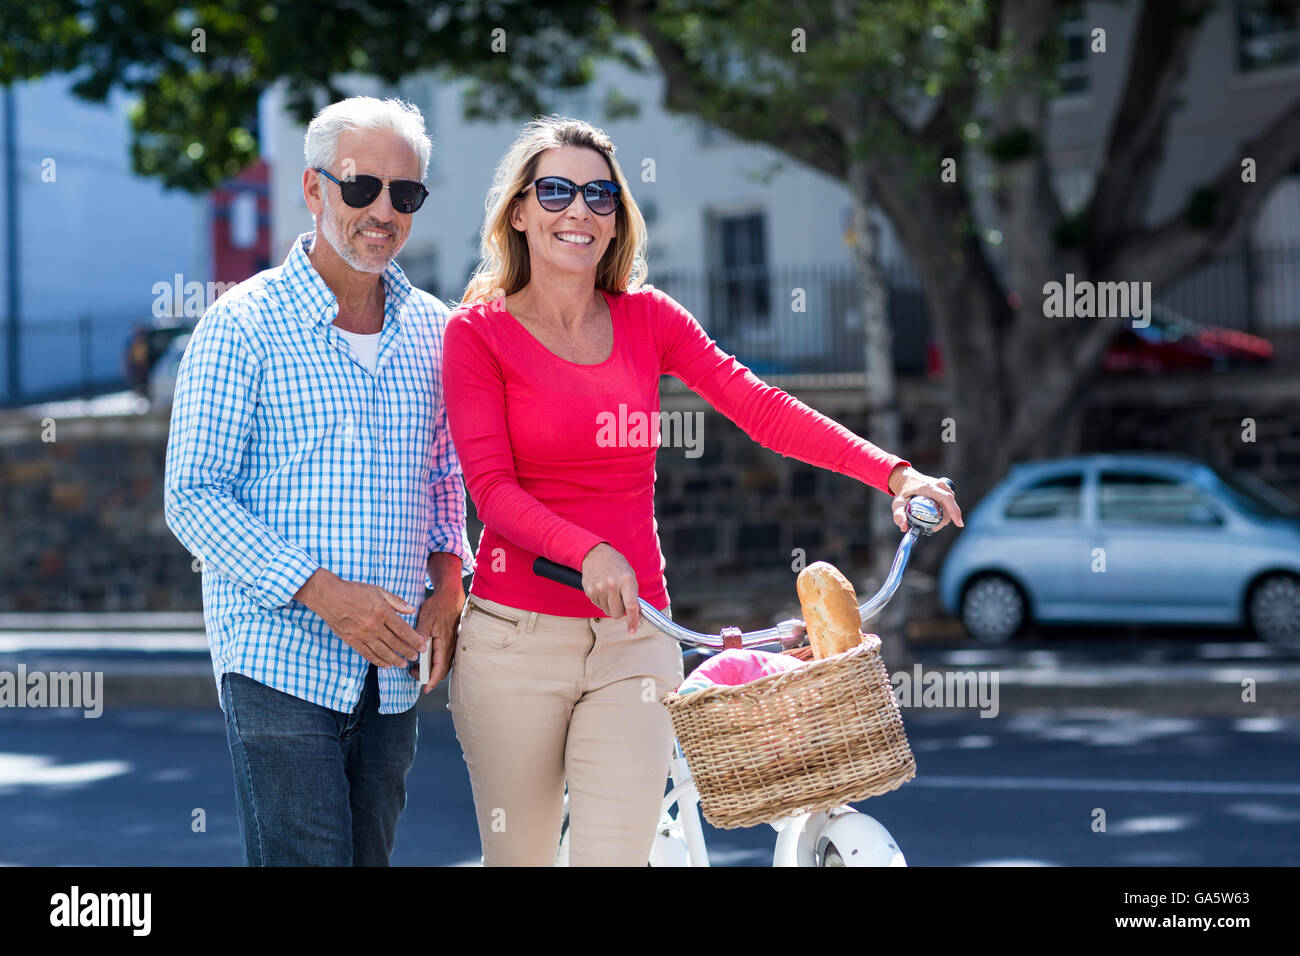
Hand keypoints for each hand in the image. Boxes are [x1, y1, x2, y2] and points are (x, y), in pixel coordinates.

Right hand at [295, 569, 425, 666]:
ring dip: (395, 659)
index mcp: (383, 612)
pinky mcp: (353, 641)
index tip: (422, 645)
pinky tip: (385, 665)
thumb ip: (396, 601)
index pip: (403, 630)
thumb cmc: (353, 591)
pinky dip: (378, 661)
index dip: (415, 639)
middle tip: (416, 657)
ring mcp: (363, 635)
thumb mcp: (378, 590)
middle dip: (408, 651)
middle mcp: (374, 626)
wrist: (329, 597)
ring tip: (403, 664)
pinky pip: (368, 654)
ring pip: (383, 652)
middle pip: (395, 642)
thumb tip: (411, 610)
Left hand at [407, 585, 464, 692]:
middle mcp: (450, 646)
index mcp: (444, 643)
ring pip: (443, 664)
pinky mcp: (450, 641)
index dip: (433, 680)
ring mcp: (451, 644)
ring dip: (431, 669)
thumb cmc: (439, 605)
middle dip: (429, 676)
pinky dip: (435, 662)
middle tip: (415, 674)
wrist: (450, 595)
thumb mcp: (426, 617)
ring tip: (417, 666)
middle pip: (442, 670)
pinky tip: (425, 656)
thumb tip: (417, 647)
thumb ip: (421, 633)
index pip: (439, 668)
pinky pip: (444, 657)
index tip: (425, 688)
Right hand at [580, 542, 640, 633]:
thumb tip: (636, 614)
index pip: (631, 606)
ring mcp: (599, 588)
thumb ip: (633, 595)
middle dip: (620, 612)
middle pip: (617, 613)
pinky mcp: (590, 591)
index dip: (632, 620)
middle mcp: (612, 584)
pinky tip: (602, 590)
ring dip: (610, 606)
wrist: (596, 554)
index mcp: (626, 580)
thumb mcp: (630, 576)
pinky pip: (598, 606)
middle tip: (621, 601)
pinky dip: (602, 602)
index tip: (632, 630)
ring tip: (611, 592)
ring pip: (607, 611)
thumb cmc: (617, 566)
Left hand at [887, 466, 963, 532]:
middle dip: (945, 520)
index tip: (959, 523)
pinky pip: (950, 502)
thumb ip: (899, 516)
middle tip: (932, 528)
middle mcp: (939, 485)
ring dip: (945, 516)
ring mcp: (944, 486)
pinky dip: (946, 511)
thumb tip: (904, 528)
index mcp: (929, 487)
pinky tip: (937, 515)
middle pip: (950, 505)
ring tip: (932, 522)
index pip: (947, 499)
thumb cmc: (902, 492)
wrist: (906, 478)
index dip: (954, 511)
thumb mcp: (897, 503)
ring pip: (951, 505)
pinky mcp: (946, 489)